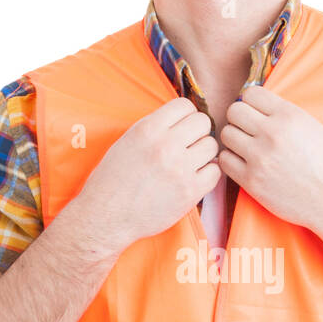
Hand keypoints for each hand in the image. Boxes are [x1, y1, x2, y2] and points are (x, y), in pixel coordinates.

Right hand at [76, 96, 220, 255]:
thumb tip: (180, 118)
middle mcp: (166, 146)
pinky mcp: (190, 192)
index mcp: (148, 129)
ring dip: (204, 153)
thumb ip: (154, 128)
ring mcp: (180, 169)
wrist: (107, 216)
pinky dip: (207, 174)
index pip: (185, 105)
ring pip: (212, 146)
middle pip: (203, 122)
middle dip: (198, 132)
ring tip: (190, 163)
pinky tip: (194, 178)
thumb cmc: (112, 180)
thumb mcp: (127, 141)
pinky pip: (215, 172)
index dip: (186, 115)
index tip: (182, 127)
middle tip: (189, 145)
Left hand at [218, 87, 322, 233]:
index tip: (256, 113)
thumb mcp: (315, 128)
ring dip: (234, 139)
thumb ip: (287, 115)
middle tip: (248, 130)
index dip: (251, 102)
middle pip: (233, 111)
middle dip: (239, 119)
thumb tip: (262, 106)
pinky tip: (244, 163)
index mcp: (289, 116)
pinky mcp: (251, 181)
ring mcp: (259, 158)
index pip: (250, 93)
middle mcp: (272, 133)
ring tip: (246, 147)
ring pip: (226, 134)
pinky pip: (225, 160)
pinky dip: (231, 160)